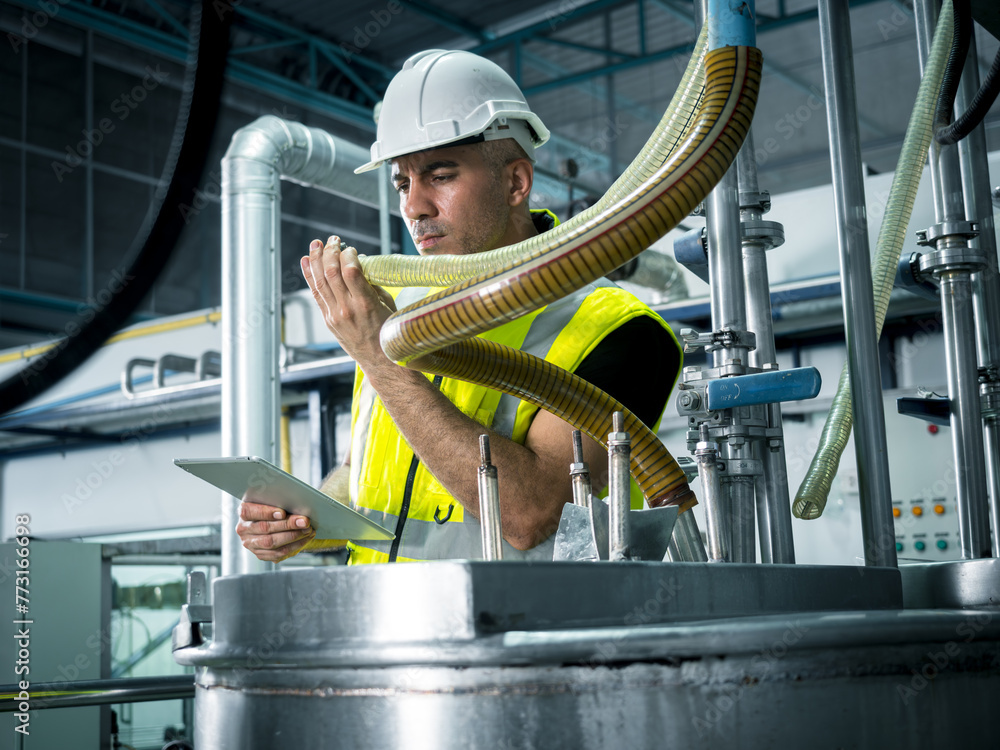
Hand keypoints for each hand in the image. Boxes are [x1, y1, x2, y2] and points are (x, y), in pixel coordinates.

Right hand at [237, 501, 315, 561]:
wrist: (272, 520)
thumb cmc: (274, 506)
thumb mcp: (272, 500)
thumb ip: (278, 500)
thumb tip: (295, 503)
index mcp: (244, 512)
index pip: (249, 512)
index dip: (266, 512)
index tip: (283, 512)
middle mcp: (244, 529)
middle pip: (265, 528)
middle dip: (287, 524)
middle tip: (304, 521)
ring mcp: (251, 544)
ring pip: (271, 543)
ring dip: (293, 536)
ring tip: (307, 530)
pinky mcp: (261, 554)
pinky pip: (278, 553)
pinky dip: (295, 546)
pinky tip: (305, 538)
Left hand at [301, 236, 395, 371]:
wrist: (380, 360)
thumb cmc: (389, 332)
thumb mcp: (388, 305)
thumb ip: (373, 285)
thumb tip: (360, 266)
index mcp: (366, 304)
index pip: (351, 271)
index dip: (348, 255)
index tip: (351, 249)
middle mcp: (347, 309)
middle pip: (332, 273)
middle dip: (331, 252)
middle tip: (334, 240)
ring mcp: (335, 315)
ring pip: (320, 281)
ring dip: (317, 259)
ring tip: (316, 243)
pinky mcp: (328, 320)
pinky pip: (316, 294)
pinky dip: (309, 275)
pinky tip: (306, 261)